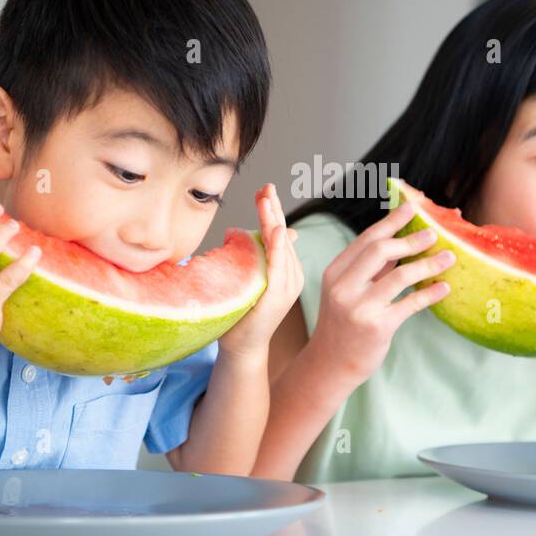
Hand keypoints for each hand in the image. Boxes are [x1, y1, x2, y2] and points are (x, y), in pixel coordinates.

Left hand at [218, 183, 304, 359]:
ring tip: (267, 201)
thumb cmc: (244, 313)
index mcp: (286, 269)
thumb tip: (269, 229)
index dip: (273, 210)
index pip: (279, 233)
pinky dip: (277, 249)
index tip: (265, 190)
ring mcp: (287, 286)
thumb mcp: (253, 277)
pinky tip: (276, 232)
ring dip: (274, 222)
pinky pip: (279, 268)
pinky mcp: (277, 297)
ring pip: (281, 247)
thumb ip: (259, 254)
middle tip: (265, 188)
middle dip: (273, 210)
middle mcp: (292, 275)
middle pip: (282, 235)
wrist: (243, 347)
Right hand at [309, 199, 453, 385]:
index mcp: (335, 272)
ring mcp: (359, 307)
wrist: (331, 365)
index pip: (367, 239)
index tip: (413, 207)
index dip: (392, 220)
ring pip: (400, 276)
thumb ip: (371, 269)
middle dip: (412, 239)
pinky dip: (430, 293)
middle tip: (434, 234)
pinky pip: (410, 304)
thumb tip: (403, 242)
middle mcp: (344, 287)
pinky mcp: (377, 327)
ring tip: (449, 258)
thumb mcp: (347, 292)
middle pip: (381, 250)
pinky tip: (444, 288)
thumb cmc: (343, 325)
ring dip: (428, 263)